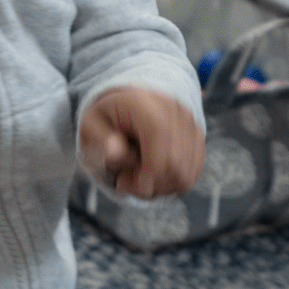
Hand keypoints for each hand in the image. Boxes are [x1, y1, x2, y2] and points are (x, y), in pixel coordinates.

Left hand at [80, 88, 204, 198]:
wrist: (128, 103)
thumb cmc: (107, 118)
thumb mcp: (90, 125)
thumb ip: (100, 140)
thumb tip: (115, 153)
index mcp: (142, 102)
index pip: (159, 134)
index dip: (150, 168)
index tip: (128, 185)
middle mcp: (172, 107)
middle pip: (177, 159)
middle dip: (152, 183)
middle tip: (124, 181)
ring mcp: (189, 121)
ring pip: (187, 171)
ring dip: (161, 186)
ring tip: (137, 177)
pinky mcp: (197, 135)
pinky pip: (193, 171)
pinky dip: (173, 183)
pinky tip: (152, 178)